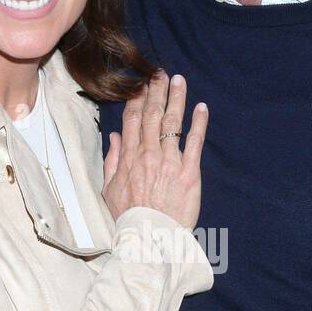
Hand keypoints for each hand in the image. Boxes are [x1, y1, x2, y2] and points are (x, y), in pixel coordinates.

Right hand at [101, 70, 207, 229]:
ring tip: (178, 80)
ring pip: (172, 123)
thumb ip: (112, 161)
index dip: (137, 99)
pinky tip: (201, 108)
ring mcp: (170, 162)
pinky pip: (194, 142)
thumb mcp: (110, 189)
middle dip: (156, 91)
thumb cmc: (129, 217)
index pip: (132, 120)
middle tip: (160, 73)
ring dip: (176, 99)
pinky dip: (198, 123)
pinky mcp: (189, 172)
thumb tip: (115, 137)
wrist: (149, 237)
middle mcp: (149, 154)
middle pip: (152, 115)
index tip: (141, 85)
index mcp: (129, 157)